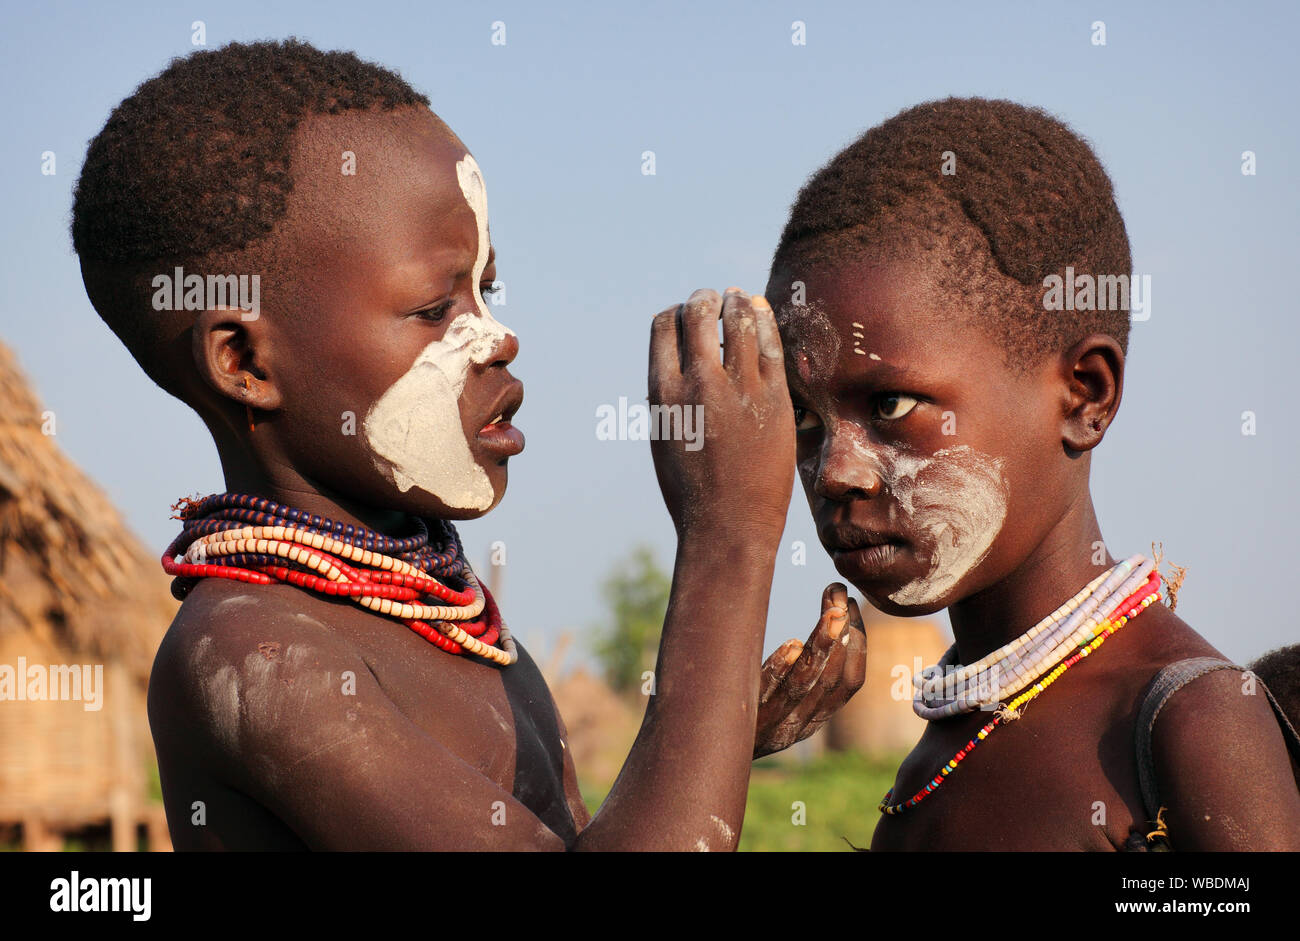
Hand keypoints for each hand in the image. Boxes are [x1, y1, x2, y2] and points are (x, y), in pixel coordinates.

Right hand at [648, 288, 794, 540]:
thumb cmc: (691, 488)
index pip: (664, 327)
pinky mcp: (774, 398)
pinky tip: (762, 311)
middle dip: (704, 299)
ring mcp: (739, 389)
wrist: (728, 525)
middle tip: (713, 298)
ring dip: (737, 302)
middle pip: (699, 314)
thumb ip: (668, 395)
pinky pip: (770, 343)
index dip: (675, 313)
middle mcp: (698, 383)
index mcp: (663, 392)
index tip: (685, 315)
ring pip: (738, 319)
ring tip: (739, 298)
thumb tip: (677, 362)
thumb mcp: (662, 436)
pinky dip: (764, 319)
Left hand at [754, 583, 866, 759]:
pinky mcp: (742, 724)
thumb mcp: (775, 700)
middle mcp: (797, 726)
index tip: (851, 606)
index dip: (857, 644)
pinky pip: (763, 696)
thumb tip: (806, 635)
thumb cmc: (739, 717)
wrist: (700, 755)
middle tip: (840, 596)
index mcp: (813, 719)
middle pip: (831, 681)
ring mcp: (770, 726)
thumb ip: (792, 673)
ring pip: (803, 686)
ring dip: (821, 647)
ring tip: (832, 613)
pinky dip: (779, 670)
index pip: (849, 683)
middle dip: (843, 636)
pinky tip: (790, 645)